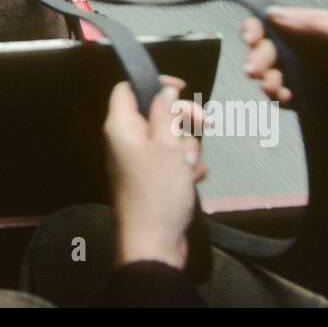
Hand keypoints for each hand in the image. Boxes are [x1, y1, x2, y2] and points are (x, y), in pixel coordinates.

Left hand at [103, 78, 206, 269]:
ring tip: (188, 168)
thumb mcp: (168, 146)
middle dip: (183, 120)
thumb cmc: (158, 192)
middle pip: (157, 112)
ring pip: (170, 138)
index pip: (128, 88)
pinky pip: (173, 161)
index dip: (154, 84)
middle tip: (206, 124)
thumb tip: (164, 92)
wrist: (155, 243)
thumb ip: (166, 113)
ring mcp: (140, 160)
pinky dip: (185, 167)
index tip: (181, 88)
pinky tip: (191, 180)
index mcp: (121, 126)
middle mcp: (126, 140)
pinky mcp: (153, 177)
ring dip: (187, 149)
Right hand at [242, 8, 327, 202]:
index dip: (259, 26)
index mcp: (322, 30)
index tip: (250, 39)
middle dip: (258, 57)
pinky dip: (276, 96)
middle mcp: (310, 50)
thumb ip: (316, 26)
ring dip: (266, 79)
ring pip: (271, 71)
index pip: (281, 20)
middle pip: (270, 46)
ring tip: (275, 91)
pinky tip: (285, 101)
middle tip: (254, 73)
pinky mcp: (306, 102)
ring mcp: (307, 77)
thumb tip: (272, 14)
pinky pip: (280, 95)